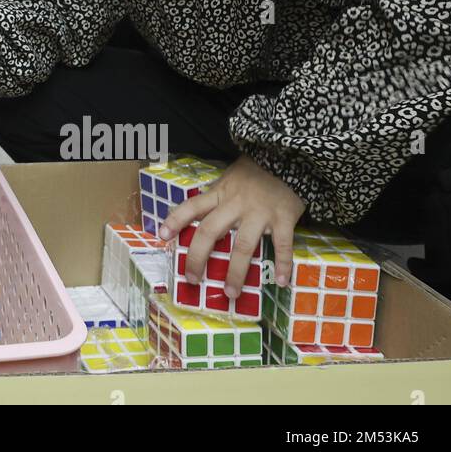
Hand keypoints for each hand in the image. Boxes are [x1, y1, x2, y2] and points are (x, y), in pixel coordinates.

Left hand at [160, 154, 305, 300]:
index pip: (192, 207)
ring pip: (243, 245)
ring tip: (230, 293)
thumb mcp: (229, 178)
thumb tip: (198, 216)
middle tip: (192, 279)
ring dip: (235, 272)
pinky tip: (281, 281)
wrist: (289, 158)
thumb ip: (217, 197)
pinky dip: (282, 263)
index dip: (175, 221)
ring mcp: (259, 212)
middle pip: (210, 232)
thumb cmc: (255, 172)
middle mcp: (235, 204)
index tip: (161, 236)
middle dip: (198, 257)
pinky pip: (282, 245)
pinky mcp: (283, 218)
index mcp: (220, 193)